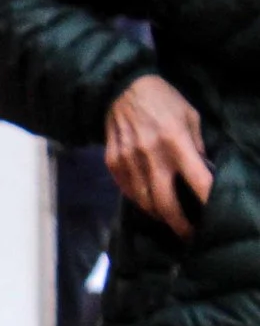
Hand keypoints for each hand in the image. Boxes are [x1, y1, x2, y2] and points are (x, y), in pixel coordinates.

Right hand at [107, 74, 213, 236]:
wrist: (120, 90)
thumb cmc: (163, 101)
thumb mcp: (189, 117)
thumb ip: (196, 146)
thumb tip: (202, 172)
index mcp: (176, 142)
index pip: (197, 180)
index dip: (206, 201)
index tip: (212, 216)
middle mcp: (151, 156)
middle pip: (165, 202)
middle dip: (179, 223)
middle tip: (189, 235)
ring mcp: (128, 162)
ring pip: (144, 202)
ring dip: (159, 215)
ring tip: (169, 220)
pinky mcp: (113, 164)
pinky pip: (128, 192)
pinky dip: (140, 201)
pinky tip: (149, 203)